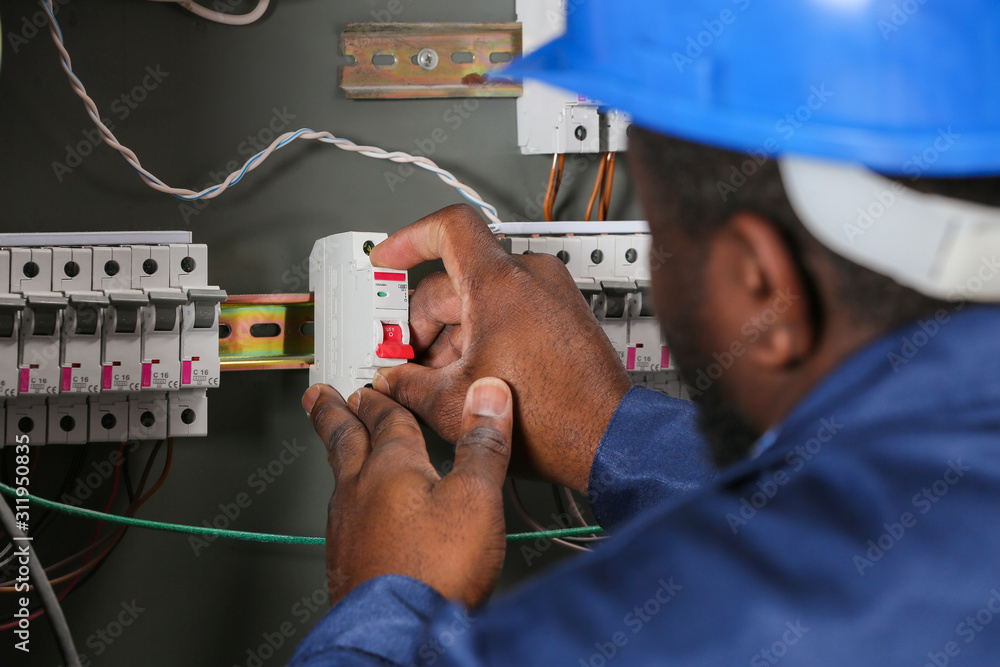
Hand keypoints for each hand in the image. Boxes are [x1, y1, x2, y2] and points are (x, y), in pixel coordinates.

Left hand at [302, 377, 512, 607]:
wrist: (400, 634)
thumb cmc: (435, 571)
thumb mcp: (476, 498)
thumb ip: (482, 445)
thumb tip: (489, 396)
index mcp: (392, 467)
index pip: (386, 418)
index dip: (384, 398)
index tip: (374, 385)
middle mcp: (359, 492)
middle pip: (343, 440)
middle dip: (334, 414)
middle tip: (319, 397)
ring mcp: (345, 528)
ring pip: (338, 477)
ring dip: (339, 454)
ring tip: (338, 447)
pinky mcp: (344, 562)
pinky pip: (339, 515)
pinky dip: (346, 499)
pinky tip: (352, 514)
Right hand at [368, 204, 631, 493]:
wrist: (606, 440)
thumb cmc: (553, 420)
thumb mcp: (454, 404)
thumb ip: (407, 384)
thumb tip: (392, 379)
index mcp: (501, 284)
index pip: (448, 227)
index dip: (408, 239)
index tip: (388, 259)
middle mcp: (530, 277)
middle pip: (455, 275)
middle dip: (422, 319)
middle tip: (405, 356)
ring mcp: (551, 293)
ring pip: (480, 295)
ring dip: (451, 332)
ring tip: (436, 378)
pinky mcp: (562, 313)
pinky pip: (509, 308)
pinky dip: (482, 333)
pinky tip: (468, 374)